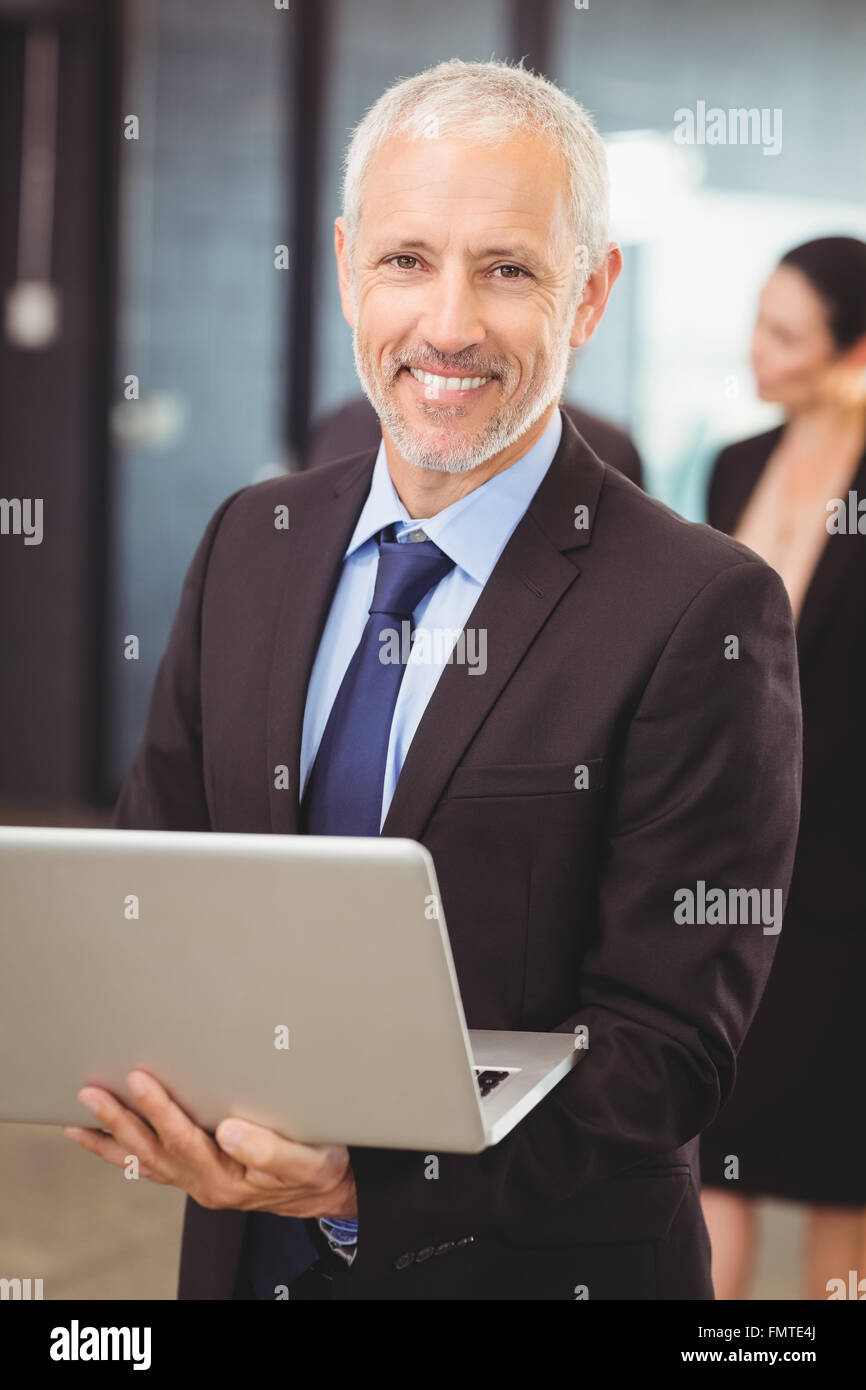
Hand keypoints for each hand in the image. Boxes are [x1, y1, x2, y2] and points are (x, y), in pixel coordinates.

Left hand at [62, 1070, 356, 1218]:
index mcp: (229, 1178)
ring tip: (81, 1112)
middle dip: (121, 1118)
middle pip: (153, 1150)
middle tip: (92, 1091)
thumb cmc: (319, 1170)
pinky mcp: (195, 1175)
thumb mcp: (311, 1160)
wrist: (324, 1192)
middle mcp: (204, 1183)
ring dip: (111, 1135)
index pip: (186, 1139)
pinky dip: (119, 1152)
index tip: (140, 1080)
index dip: (160, 1109)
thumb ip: (271, 1149)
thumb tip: (228, 1129)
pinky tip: (100, 1135)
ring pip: (144, 1160)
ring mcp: (196, 1182)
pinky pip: (148, 1166)